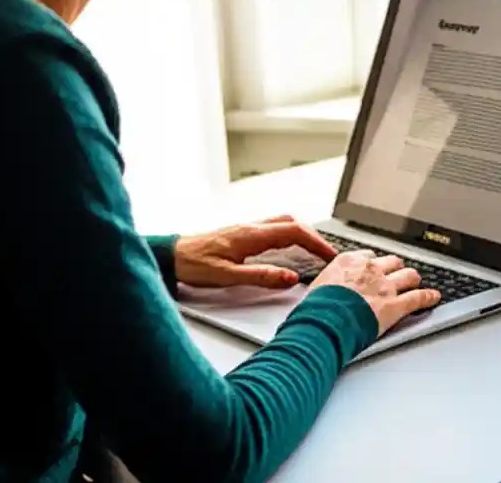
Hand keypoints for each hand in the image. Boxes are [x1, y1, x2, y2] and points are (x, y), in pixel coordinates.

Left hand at [174, 215, 337, 288]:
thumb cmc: (193, 264)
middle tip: (326, 254)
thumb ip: (261, 276)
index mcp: (251, 235)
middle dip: (314, 236)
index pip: (294, 231)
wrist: (171, 256)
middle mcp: (251, 227)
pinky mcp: (241, 234)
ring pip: (283, 222)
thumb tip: (290, 277)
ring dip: (302, 234)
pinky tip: (288, 249)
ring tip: (313, 251)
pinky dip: (289, 235)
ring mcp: (246, 228)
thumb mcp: (228, 276)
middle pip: (293, 222)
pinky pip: (273, 228)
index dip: (316, 243)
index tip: (329, 255)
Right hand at [311, 251, 441, 334]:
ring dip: (413, 279)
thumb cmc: (315, 308)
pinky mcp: (395, 305)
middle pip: (392, 262)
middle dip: (396, 268)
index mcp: (349, 262)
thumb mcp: (316, 288)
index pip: (368, 255)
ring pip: (409, 276)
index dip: (374, 263)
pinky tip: (434, 297)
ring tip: (416, 283)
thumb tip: (322, 291)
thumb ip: (327, 284)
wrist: (324, 321)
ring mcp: (385, 286)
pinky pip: (418, 298)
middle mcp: (370, 270)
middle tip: (398, 274)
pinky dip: (428, 297)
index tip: (374, 267)